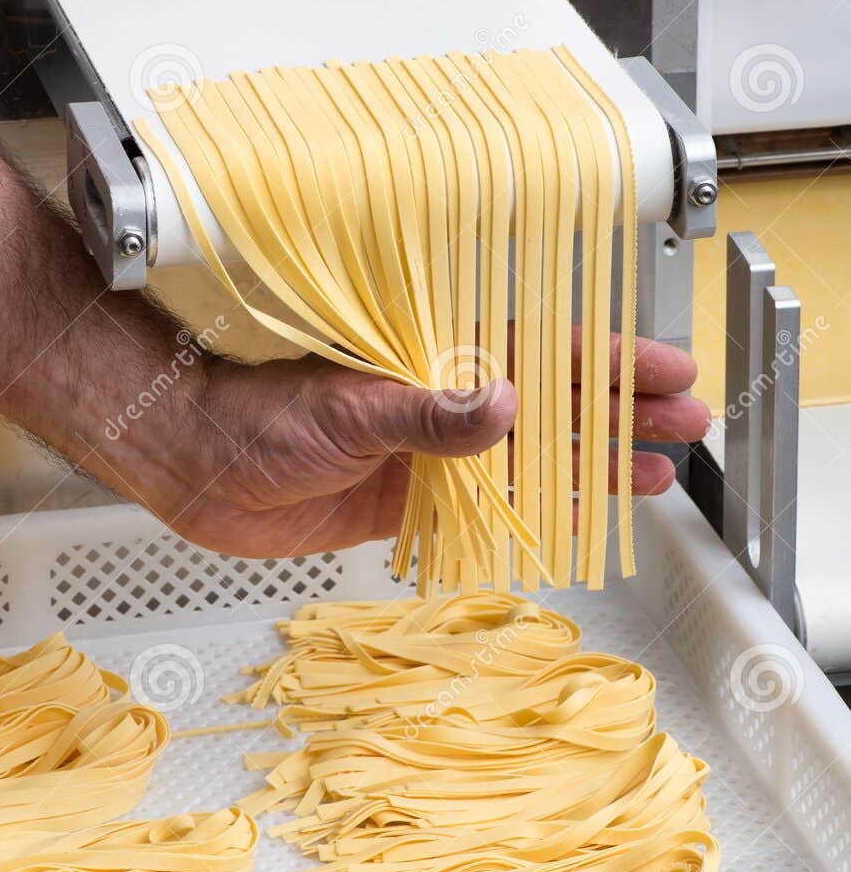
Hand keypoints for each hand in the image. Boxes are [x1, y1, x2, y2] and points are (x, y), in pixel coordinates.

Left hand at [110, 330, 706, 558]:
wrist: (185, 459)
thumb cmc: (247, 410)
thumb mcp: (345, 407)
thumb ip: (428, 412)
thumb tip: (505, 407)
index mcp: (428, 355)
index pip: (539, 356)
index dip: (606, 367)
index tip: (665, 375)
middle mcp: (434, 400)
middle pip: (549, 407)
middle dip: (619, 416)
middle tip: (686, 429)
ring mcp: (421, 452)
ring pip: (527, 458)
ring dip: (588, 466)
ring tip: (654, 474)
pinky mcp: (399, 500)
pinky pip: (482, 507)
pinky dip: (528, 511)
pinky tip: (572, 516)